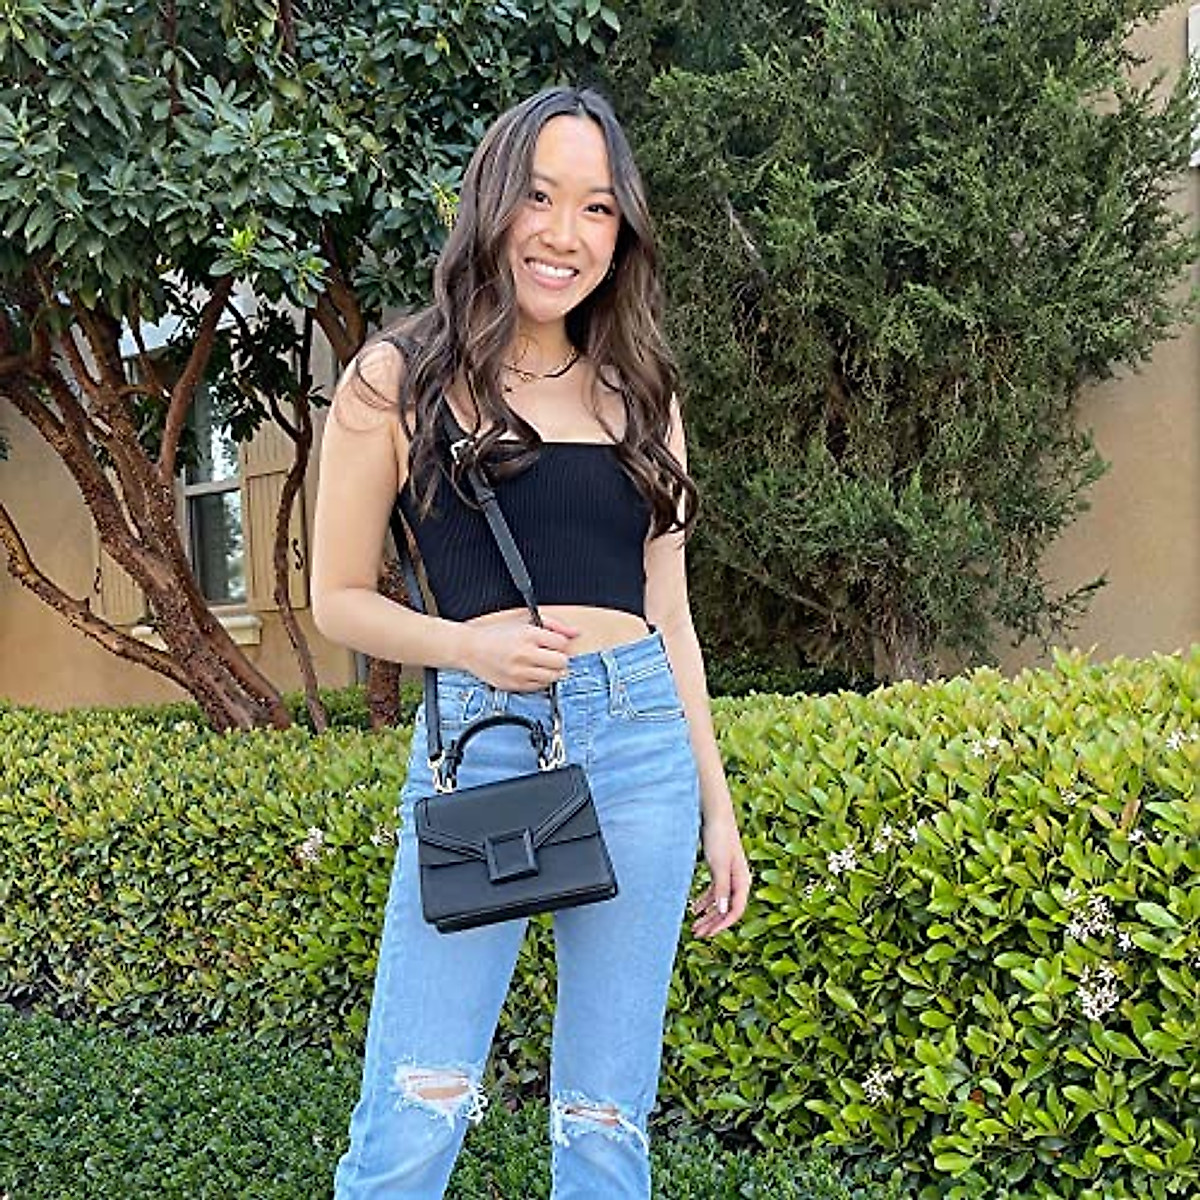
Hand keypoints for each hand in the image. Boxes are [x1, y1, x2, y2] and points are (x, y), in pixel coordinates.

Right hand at [461, 616, 579, 691]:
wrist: (470, 648)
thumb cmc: (497, 634)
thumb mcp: (525, 621)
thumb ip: (554, 626)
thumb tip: (576, 633)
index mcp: (528, 635)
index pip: (562, 644)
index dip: (560, 643)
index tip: (553, 644)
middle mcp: (524, 654)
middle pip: (561, 663)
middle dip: (559, 659)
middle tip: (550, 655)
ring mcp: (519, 672)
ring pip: (553, 677)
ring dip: (551, 671)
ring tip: (541, 664)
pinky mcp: (514, 685)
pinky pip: (539, 687)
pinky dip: (540, 680)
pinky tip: (531, 671)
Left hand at [690, 811, 750, 937]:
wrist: (716, 816)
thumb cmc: (719, 838)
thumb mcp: (719, 865)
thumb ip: (721, 888)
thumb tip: (723, 911)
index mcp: (742, 881)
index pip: (735, 910)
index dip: (722, 925)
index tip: (707, 934)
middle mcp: (738, 881)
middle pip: (726, 909)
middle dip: (712, 923)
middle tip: (696, 934)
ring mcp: (729, 876)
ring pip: (719, 902)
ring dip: (708, 915)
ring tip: (694, 925)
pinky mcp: (720, 870)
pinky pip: (714, 892)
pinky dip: (705, 901)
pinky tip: (695, 908)